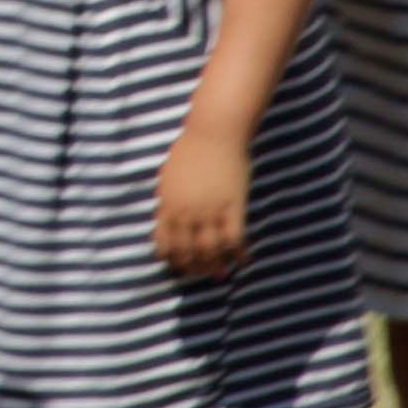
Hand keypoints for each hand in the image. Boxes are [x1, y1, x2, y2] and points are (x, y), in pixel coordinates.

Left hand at [151, 126, 249, 279]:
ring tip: (221, 273)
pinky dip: (238, 253)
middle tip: (202, 274)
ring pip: (210, 250)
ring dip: (216, 266)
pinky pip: (235, 238)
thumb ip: (167, 200)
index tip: (179, 266)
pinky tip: (243, 260)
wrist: (213, 134)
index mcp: (167, 206)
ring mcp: (209, 211)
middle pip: (187, 252)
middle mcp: (185, 213)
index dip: (172, 259)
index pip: (165, 243)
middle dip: (194, 268)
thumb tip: (166, 216)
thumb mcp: (168, 177)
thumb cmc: (189, 150)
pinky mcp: (233, 206)